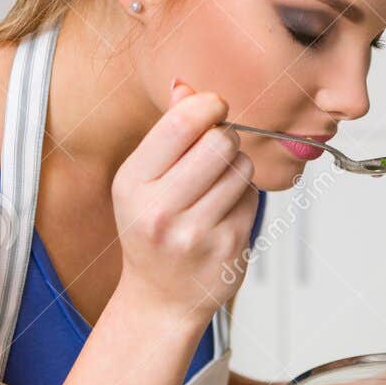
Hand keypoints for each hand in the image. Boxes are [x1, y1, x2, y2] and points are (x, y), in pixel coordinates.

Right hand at [111, 81, 259, 327]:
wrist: (160, 299)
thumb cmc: (152, 230)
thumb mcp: (142, 181)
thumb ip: (167, 133)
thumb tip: (186, 85)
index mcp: (132, 184)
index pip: (183, 123)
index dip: (209, 106)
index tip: (214, 108)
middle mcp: (160, 211)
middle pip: (220, 142)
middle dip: (225, 138)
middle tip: (215, 152)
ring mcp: (196, 234)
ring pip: (241, 168)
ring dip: (237, 169)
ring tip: (216, 187)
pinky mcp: (229, 248)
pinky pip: (252, 199)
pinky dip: (244, 198)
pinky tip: (223, 214)